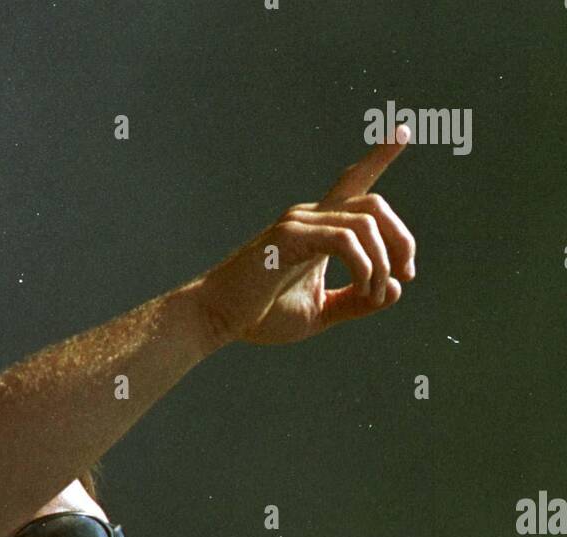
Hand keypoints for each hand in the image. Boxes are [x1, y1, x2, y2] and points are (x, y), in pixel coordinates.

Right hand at [193, 125, 415, 347]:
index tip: (403, 131)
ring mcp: (299, 222)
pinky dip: (365, 266)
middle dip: (402, 238)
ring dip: (384, 261)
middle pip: (374, 203)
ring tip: (375, 294)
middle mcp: (310, 216)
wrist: (217, 318)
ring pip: (366, 220)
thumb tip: (396, 290)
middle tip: (405, 275)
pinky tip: (365, 289)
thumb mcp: (320, 313)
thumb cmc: (261, 316)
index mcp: (317, 229)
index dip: (379, 156)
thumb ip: (356, 302)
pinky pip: (345, 239)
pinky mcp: (290, 237)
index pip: (352, 183)